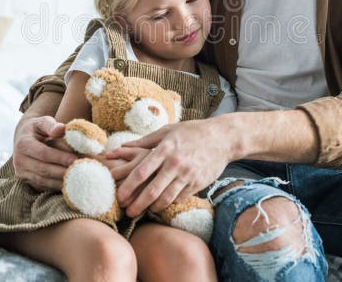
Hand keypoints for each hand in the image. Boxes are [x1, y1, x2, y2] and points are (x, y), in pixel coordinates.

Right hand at [13, 116, 77, 191]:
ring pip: (43, 181)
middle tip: (81, 171)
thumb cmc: (38, 129)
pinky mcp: (26, 182)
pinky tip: (70, 183)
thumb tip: (61, 129)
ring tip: (78, 178)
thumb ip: (51, 125)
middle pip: (44, 170)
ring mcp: (21, 173)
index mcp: (23, 144)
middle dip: (63, 171)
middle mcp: (19, 161)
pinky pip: (43, 186)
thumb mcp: (43, 122)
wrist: (24, 139)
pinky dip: (57, 186)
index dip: (60, 157)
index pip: (43, 153)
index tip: (75, 159)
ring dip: (61, 181)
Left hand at [106, 119, 231, 216]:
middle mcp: (175, 163)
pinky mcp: (197, 184)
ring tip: (144, 211)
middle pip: (152, 189)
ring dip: (152, 207)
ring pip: (166, 198)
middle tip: (127, 211)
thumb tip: (122, 146)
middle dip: (137, 203)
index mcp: (165, 149)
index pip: (141, 171)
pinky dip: (168, 203)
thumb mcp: (168, 131)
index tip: (119, 196)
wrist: (222, 138)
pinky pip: (179, 198)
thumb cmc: (192, 132)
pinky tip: (161, 205)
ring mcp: (187, 175)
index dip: (128, 186)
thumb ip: (145, 141)